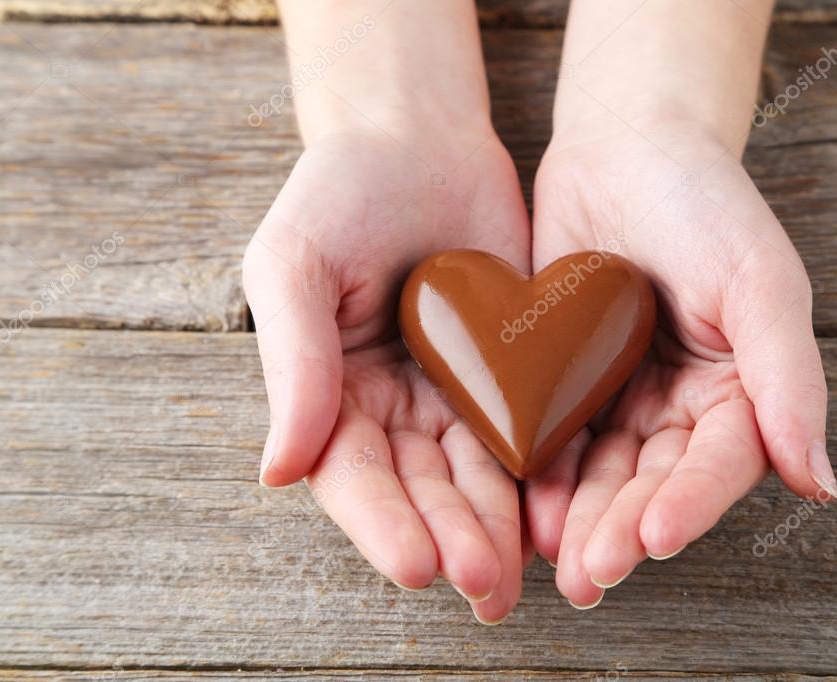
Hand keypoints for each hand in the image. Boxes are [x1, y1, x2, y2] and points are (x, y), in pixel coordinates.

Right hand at [243, 121, 530, 622]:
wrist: (418, 138)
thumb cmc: (340, 191)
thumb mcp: (296, 264)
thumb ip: (293, 364)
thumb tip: (277, 472)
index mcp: (331, 392)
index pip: (354, 474)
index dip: (382, 523)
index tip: (416, 564)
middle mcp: (392, 406)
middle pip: (421, 489)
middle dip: (451, 539)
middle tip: (485, 587)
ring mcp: (454, 393)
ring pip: (477, 475)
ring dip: (496, 528)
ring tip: (521, 575)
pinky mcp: (511, 371)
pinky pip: (526, 431)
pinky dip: (540, 476)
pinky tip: (559, 515)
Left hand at [524, 121, 832, 606]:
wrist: (621, 147)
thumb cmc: (703, 200)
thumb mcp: (759, 280)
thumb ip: (788, 379)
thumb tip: (820, 482)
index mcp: (739, 389)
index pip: (720, 462)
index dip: (690, 503)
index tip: (655, 539)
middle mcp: (680, 405)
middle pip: (654, 482)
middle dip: (623, 528)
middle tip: (591, 574)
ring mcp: (620, 397)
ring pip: (601, 474)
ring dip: (580, 520)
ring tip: (554, 562)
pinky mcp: (563, 383)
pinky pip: (551, 439)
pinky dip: (539, 476)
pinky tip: (523, 510)